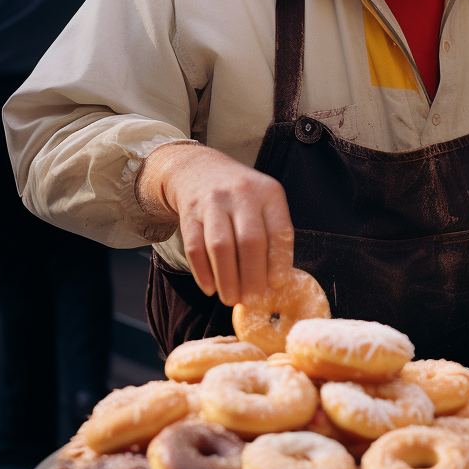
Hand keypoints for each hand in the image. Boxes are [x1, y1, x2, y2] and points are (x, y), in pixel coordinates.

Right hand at [135, 142, 294, 304]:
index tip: (278, 285)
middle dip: (253, 276)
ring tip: (232, 299)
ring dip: (227, 278)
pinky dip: (203, 272)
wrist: (198, 168)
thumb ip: (272, 234)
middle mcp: (242, 194)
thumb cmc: (241, 196)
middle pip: (250, 241)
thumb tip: (277, 281)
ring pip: (221, 246)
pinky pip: (195, 247)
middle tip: (254, 301)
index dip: (280, 261)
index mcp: (269, 192)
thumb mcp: (264, 202)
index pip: (280, 231)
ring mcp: (213, 202)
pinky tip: (210, 288)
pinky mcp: (189, 212)